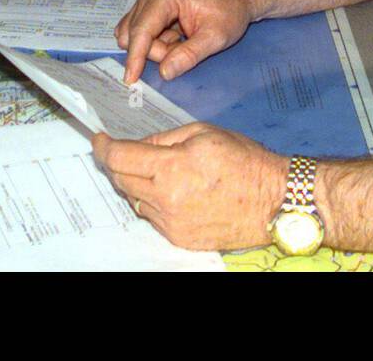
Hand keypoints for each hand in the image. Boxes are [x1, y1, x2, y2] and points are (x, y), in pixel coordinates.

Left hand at [92, 123, 287, 250]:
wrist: (274, 201)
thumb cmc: (244, 161)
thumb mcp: (203, 133)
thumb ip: (165, 139)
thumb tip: (139, 146)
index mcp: (172, 167)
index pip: (121, 158)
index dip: (104, 147)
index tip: (98, 139)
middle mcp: (167, 199)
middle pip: (121, 180)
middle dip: (115, 163)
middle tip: (118, 151)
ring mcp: (172, 223)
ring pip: (135, 200)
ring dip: (134, 183)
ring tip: (152, 171)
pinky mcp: (179, 238)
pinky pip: (153, 217)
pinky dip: (152, 202)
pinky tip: (170, 191)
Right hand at [116, 0, 257, 82]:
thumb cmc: (229, 11)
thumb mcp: (216, 37)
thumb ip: (190, 55)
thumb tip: (165, 72)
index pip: (141, 30)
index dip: (135, 57)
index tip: (131, 80)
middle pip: (136, 34)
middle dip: (156, 51)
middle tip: (185, 49)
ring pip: (136, 35)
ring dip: (157, 47)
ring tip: (183, 41)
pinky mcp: (148, 6)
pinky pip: (141, 32)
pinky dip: (157, 42)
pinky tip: (176, 38)